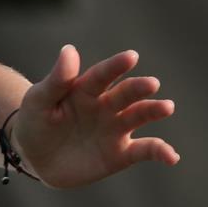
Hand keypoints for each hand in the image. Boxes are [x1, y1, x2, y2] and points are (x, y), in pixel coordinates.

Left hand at [12, 46, 179, 188]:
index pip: (102, 75)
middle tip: (151, 84)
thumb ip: (56, 80)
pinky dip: (161, 152)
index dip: (116, 66)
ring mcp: (116, 128)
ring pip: (140, 116)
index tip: (131, 57)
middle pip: (126, 94)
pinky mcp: (121, 153)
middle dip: (138, 88)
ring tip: (167, 107)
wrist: (35, 157)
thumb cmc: (36, 121)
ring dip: (154, 111)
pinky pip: (144, 150)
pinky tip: (172, 157)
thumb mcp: (38, 101)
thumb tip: (69, 49)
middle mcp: (106, 105)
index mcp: (86, 89)